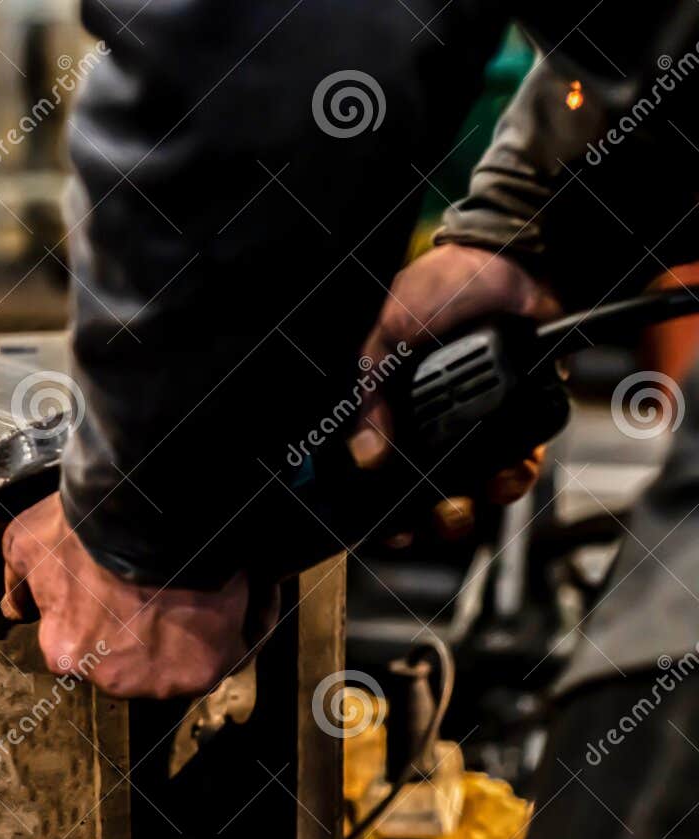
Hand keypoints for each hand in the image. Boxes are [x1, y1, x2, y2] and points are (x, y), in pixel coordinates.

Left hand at [0, 493, 251, 698]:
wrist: (148, 512)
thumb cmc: (86, 526)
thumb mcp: (27, 543)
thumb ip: (18, 582)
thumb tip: (16, 607)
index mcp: (66, 653)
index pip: (81, 643)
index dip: (102, 608)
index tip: (121, 583)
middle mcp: (110, 679)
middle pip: (133, 655)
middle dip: (145, 624)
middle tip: (164, 578)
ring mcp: (160, 681)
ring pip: (183, 654)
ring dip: (194, 625)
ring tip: (206, 578)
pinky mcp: (208, 670)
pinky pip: (234, 648)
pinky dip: (245, 618)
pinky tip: (247, 585)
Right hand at [352, 244, 559, 540]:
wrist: (513, 261)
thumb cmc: (441, 289)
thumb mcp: (389, 336)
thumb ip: (372, 393)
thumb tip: (366, 454)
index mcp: (395, 406)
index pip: (382, 468)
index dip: (384, 505)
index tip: (391, 527)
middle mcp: (435, 422)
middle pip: (431, 489)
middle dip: (437, 514)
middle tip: (443, 513)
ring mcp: (479, 423)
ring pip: (477, 484)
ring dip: (481, 499)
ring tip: (481, 493)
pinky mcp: (521, 416)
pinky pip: (519, 460)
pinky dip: (516, 472)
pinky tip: (511, 468)